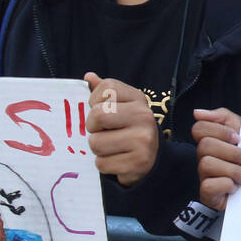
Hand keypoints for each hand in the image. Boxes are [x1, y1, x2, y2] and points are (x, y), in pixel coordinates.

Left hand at [83, 73, 158, 187]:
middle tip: (103, 132)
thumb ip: (104, 92)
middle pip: (97, 115)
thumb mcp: (120, 106)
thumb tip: (88, 76)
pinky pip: (102, 163)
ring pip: (96, 143)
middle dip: (92, 127)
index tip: (104, 111)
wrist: (153, 158)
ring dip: (98, 148)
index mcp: (138, 98)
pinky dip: (104, 164)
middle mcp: (144, 116)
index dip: (95, 101)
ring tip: (112, 147)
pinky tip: (117, 159)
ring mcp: (143, 140)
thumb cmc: (129, 128)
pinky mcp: (138, 162)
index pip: (106, 88)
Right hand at [192, 107, 240, 210]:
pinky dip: (226, 185)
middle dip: (232, 152)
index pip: (199, 128)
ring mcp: (204, 176)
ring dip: (233, 170)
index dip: (219, 131)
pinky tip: (236, 187)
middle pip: (205, 145)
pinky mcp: (208, 194)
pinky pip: (208, 186)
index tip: (238, 138)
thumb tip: (197, 113)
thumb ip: (224, 118)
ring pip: (206, 164)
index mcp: (212, 141)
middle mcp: (204, 158)